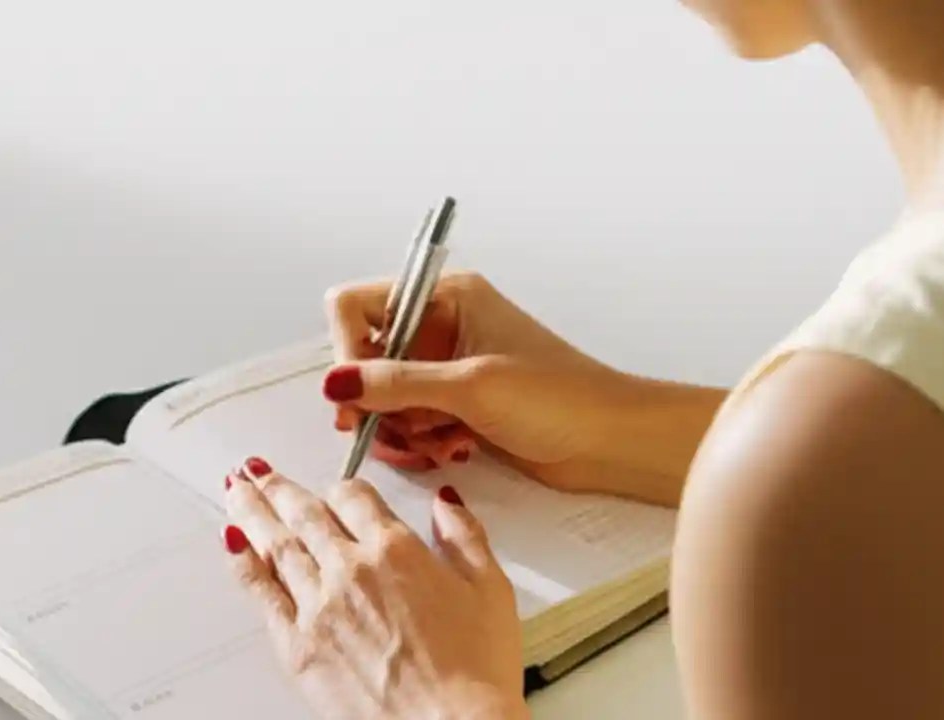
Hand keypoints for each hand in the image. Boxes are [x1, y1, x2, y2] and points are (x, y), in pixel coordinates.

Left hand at [223, 456, 528, 719]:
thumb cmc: (475, 672)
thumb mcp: (491, 589)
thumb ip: (466, 536)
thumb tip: (446, 502)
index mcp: (396, 549)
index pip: (354, 497)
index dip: (342, 487)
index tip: (336, 488)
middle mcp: (351, 569)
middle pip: (305, 513)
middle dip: (279, 488)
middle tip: (258, 472)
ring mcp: (319, 606)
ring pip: (276, 544)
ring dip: (253, 511)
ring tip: (236, 490)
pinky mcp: (298, 645)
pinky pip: (261, 593)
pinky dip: (243, 564)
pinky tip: (232, 544)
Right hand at [323, 272, 724, 505]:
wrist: (609, 441)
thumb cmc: (559, 397)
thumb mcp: (470, 386)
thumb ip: (397, 383)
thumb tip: (334, 382)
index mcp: (446, 296)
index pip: (357, 307)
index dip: (347, 350)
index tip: (352, 394)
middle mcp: (441, 326)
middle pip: (366, 359)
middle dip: (375, 401)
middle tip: (390, 430)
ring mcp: (448, 369)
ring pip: (386, 399)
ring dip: (403, 428)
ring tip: (441, 441)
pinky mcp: (458, 407)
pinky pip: (412, 424)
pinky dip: (423, 442)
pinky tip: (456, 450)